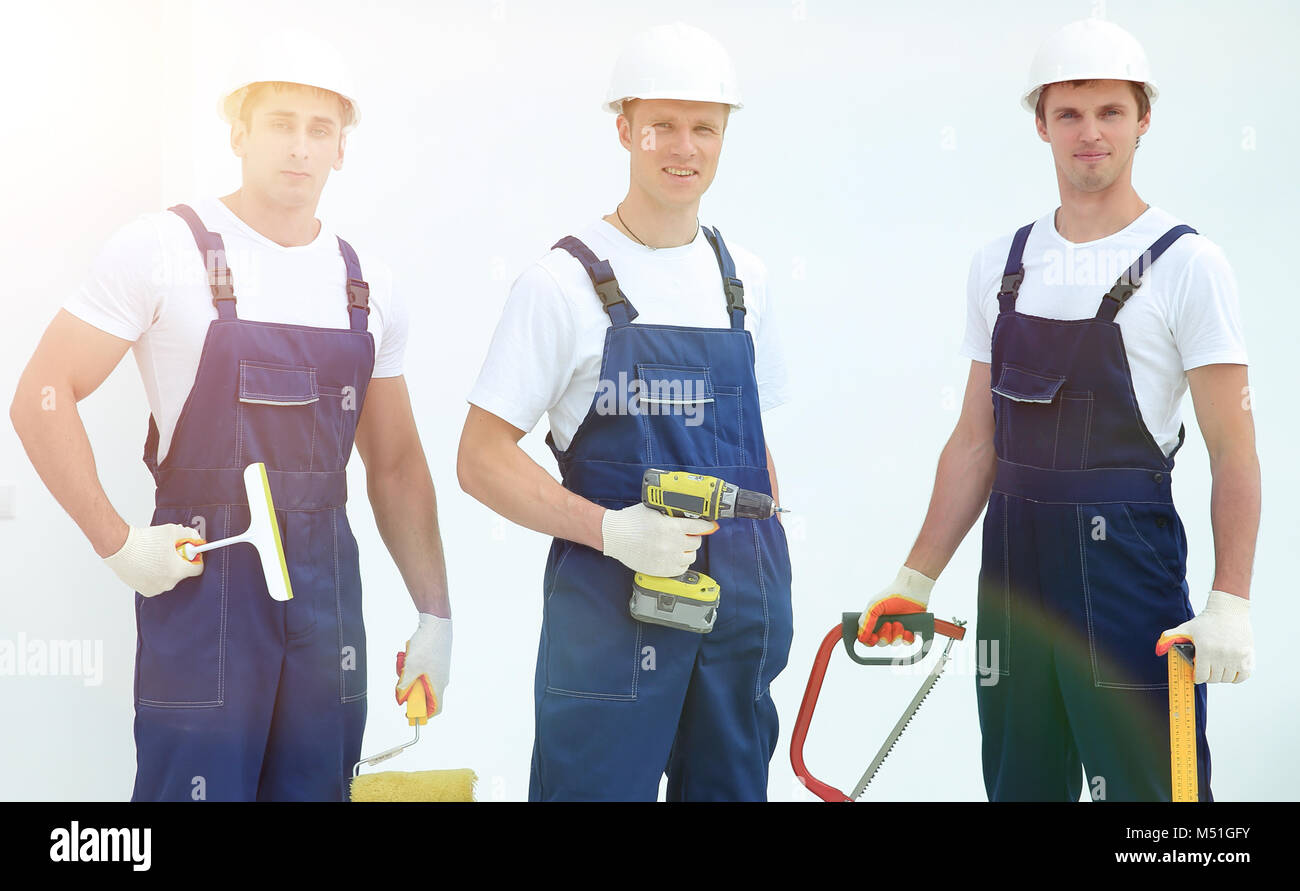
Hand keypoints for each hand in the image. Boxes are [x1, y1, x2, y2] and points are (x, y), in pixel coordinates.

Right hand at [102, 523, 204, 596]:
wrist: (119, 547)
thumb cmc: (143, 541)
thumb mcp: (173, 531)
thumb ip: (189, 536)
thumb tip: (195, 539)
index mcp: (177, 571)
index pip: (197, 568)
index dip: (194, 558)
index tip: (190, 553)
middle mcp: (168, 583)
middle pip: (182, 573)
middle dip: (179, 562)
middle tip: (170, 552)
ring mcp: (155, 588)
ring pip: (169, 578)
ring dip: (166, 569)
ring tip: (156, 557)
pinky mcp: (145, 590)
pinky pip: (157, 583)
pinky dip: (155, 575)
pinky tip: (148, 564)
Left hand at [396, 613, 451, 715]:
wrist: (436, 623)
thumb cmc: (427, 646)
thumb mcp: (411, 668)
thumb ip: (405, 686)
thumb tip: (401, 698)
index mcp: (438, 685)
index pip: (435, 709)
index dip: (422, 714)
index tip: (409, 713)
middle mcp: (440, 679)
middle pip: (423, 694)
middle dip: (409, 689)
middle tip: (401, 679)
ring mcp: (438, 670)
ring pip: (420, 680)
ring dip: (409, 674)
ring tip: (404, 662)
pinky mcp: (434, 661)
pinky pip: (420, 670)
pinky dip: (412, 666)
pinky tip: (409, 654)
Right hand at [601, 502, 716, 575]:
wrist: (614, 535)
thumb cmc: (631, 521)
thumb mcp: (654, 510)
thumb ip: (671, 512)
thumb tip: (688, 514)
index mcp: (671, 526)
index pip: (700, 527)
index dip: (707, 526)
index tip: (710, 526)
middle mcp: (672, 544)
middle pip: (696, 542)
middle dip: (693, 537)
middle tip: (687, 535)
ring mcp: (667, 558)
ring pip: (691, 557)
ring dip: (688, 551)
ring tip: (679, 546)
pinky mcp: (661, 570)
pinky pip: (681, 568)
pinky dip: (680, 562)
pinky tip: (674, 556)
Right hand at [858, 565, 935, 644]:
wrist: (911, 591)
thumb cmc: (892, 595)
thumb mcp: (874, 606)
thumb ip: (866, 622)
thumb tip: (861, 637)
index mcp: (874, 621)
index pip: (868, 638)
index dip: (869, 641)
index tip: (873, 638)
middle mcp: (885, 627)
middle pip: (881, 643)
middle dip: (885, 636)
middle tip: (888, 624)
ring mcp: (897, 629)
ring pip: (894, 643)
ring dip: (896, 635)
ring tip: (899, 623)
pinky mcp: (910, 630)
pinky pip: (907, 642)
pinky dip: (907, 637)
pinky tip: (907, 629)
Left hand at [1156, 590, 1252, 683]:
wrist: (1229, 610)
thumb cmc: (1206, 621)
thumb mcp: (1186, 628)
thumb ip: (1170, 638)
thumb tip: (1158, 650)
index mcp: (1205, 649)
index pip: (1201, 676)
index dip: (1198, 677)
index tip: (1197, 674)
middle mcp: (1222, 655)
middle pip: (1214, 679)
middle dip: (1208, 676)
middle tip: (1207, 669)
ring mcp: (1236, 656)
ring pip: (1227, 679)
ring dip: (1221, 676)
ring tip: (1217, 668)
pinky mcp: (1247, 656)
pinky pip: (1242, 676)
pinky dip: (1236, 677)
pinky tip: (1230, 670)